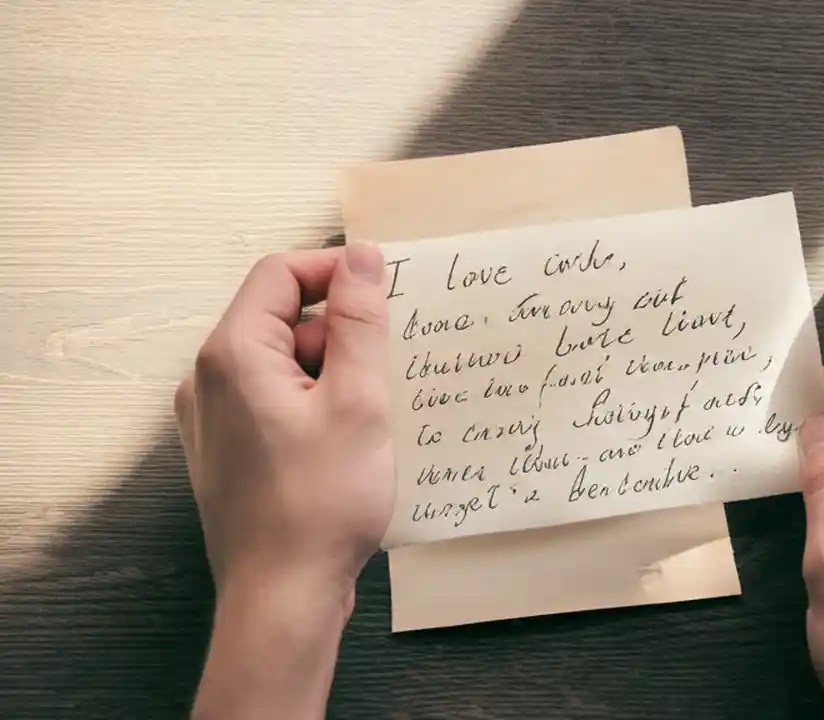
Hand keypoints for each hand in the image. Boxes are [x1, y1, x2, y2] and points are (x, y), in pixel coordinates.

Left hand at [175, 244, 392, 717]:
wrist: (282, 597)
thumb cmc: (320, 506)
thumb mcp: (358, 402)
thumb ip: (359, 322)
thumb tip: (359, 256)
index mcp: (233, 355)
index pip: (280, 273)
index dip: (335, 271)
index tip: (386, 291)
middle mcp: (208, 380)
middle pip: (283, 319)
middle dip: (342, 333)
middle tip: (389, 372)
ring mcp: (213, 419)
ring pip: (283, 364)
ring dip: (334, 374)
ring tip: (374, 417)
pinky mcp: (228, 451)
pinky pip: (275, 402)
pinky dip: (316, 405)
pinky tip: (350, 443)